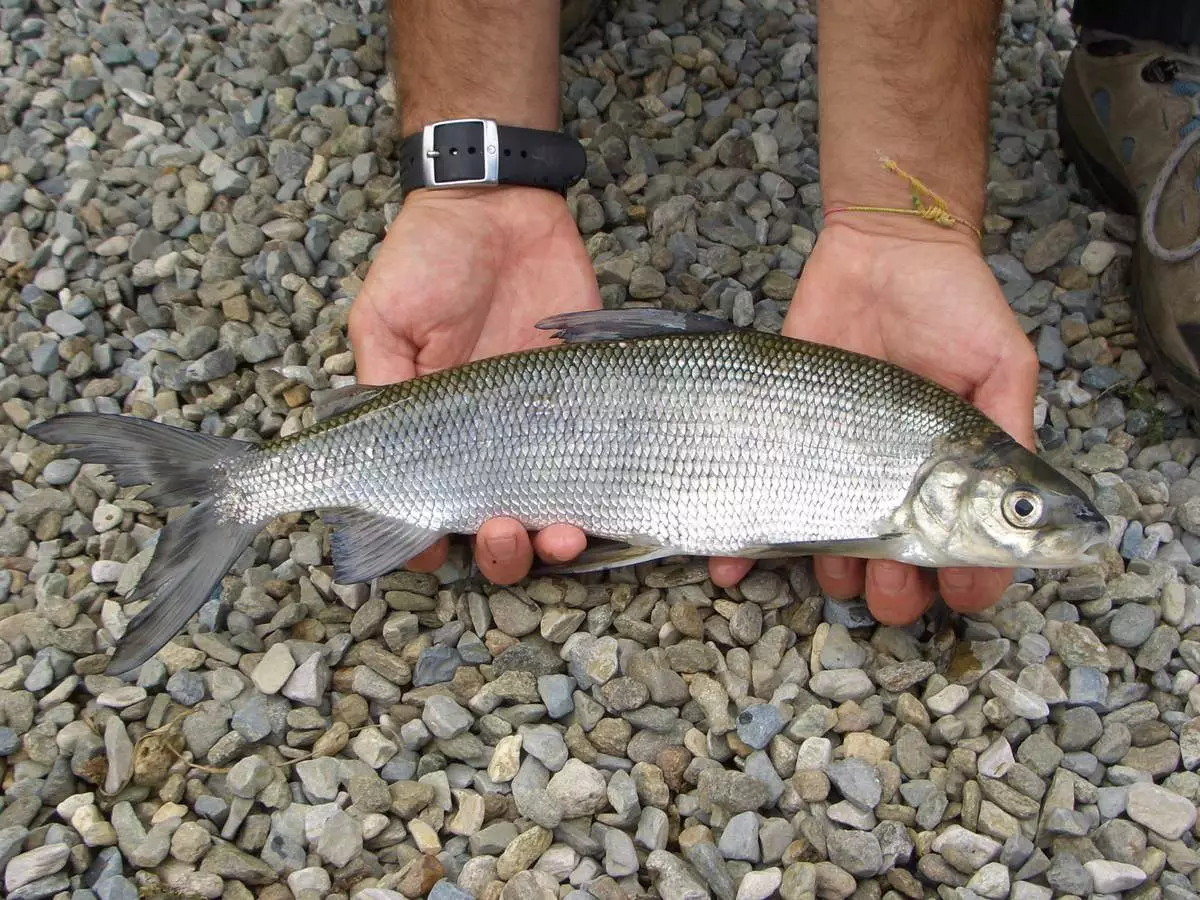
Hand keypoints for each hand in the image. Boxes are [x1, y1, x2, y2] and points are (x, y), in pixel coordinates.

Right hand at [348, 186, 600, 581]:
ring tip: (558, 537)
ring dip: (550, 543)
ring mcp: (544, 426)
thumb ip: (381, 390)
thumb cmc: (430, 258)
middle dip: (499, 552)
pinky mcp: (593, 400)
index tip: (431, 550)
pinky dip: (601, 503)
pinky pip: (603, 466)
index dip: (427, 542)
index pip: (430, 508)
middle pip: (495, 527)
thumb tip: (363, 471)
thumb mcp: (384, 321)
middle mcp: (491, 441)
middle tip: (500, 533)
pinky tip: (596, 513)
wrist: (501, 203)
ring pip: (551, 513)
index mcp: (435, 432)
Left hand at [710, 217, 1038, 624]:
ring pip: (831, 555)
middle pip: (896, 569)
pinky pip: (760, 510)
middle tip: (894, 580)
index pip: (965, 551)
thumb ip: (1007, 426)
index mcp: (951, 475)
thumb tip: (1022, 504)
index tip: (962, 593)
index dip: (969, 583)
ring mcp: (834, 470)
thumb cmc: (951, 302)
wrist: (879, 250)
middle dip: (898, 592)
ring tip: (835, 570)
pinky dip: (740, 550)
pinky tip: (732, 566)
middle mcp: (891, 483)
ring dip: (832, 577)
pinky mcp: (781, 446)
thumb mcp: (1000, 359)